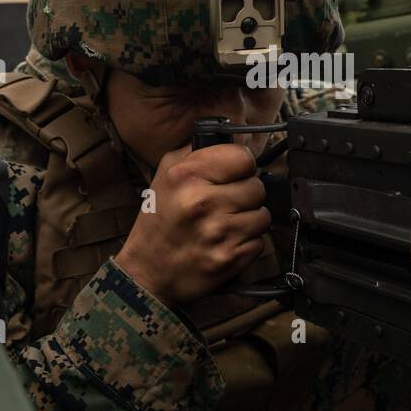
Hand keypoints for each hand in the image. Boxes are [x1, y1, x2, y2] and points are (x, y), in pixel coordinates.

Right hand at [115, 143, 269, 306]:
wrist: (147, 273)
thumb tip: (232, 138)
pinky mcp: (229, 257)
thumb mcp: (165, 176)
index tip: (233, 174)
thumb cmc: (158, 223)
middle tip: (225, 204)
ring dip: (249, 219)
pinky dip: (247, 242)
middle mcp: (203, 202)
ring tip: (226, 224)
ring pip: (262, 214)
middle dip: (245, 195)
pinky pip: (259, 241)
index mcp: (186, 176)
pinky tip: (226, 242)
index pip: (243, 157)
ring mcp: (218, 232)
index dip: (241, 166)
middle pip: (257, 186)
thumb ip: (195, 152)